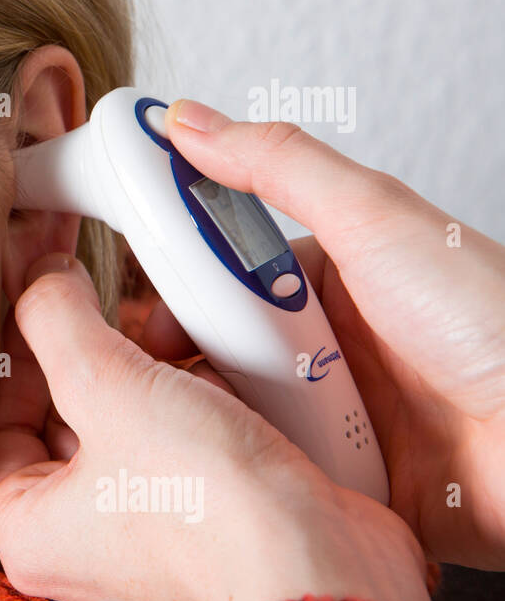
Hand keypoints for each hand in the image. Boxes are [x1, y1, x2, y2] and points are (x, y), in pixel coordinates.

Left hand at [0, 254, 435, 600]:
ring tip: (166, 334)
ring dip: (148, 375)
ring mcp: (144, 540)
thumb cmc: (210, 507)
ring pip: (126, 429)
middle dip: (88, 357)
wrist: (328, 567)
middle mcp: (79, 544)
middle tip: (96, 296)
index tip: (36, 300)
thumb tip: (37, 280)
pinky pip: (180, 447)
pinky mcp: (205, 525)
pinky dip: (195, 404)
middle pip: (59, 422)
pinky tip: (215, 372)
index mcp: (28, 531)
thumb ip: (56, 321)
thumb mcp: (107, 386)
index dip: (12, 355)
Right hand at [140, 101, 504, 569]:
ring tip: (190, 423)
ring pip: (235, 414)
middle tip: (157, 367)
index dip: (174, 284)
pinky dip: (250, 471)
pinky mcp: (343, 480)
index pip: (224, 272)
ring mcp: (335, 417)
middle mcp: (329, 346)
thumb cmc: (494, 323)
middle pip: (219, 345)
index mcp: (334, 278)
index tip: (132, 296)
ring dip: (213, 417)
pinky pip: (270, 474)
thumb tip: (189, 119)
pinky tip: (231, 471)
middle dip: (184, 358)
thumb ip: (277, 165)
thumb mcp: (373, 219)